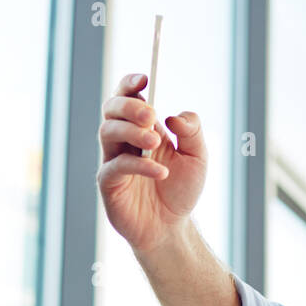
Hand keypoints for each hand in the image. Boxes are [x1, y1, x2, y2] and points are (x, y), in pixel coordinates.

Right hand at [97, 72, 207, 253]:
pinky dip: (139, 165)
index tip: (145, 78)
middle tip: (152, 116)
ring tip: (156, 143)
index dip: (130, 84)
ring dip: (132, 131)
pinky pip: (116, 166)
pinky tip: (161, 172)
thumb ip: (192, 132)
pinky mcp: (109, 184)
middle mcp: (124, 140)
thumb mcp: (198, 158)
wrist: (172, 228)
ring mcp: (113, 160)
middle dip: (129, 106)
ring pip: (107, 132)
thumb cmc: (182, 190)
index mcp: (143, 128)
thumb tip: (175, 116)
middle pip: (111, 109)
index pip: (128, 97)